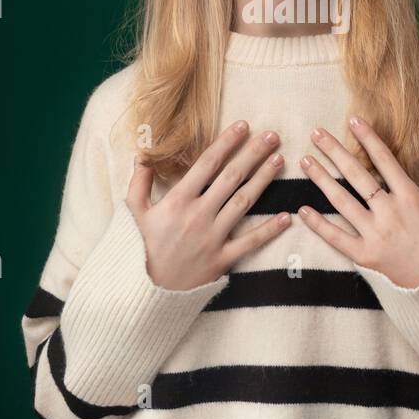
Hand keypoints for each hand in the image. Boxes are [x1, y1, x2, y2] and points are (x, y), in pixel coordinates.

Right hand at [126, 120, 293, 290]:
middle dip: (253, 154)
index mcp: (177, 200)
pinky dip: (270, 230)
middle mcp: (198, 215)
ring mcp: (212, 237)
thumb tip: (143, 153)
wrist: (141, 293)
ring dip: (264, 179)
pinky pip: (250, 243)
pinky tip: (286, 216)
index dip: (227, 142)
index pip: (207, 164)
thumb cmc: (136, 249)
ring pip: (244, 202)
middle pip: (231, 177)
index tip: (243, 125)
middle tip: (272, 136)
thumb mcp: (131, 212)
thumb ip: (139, 181)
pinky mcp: (222, 259)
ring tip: (280, 161)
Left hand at [297, 115, 418, 288]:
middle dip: (335, 152)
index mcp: (410, 197)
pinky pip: (336, 237)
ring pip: (342, 200)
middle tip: (316, 134)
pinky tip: (302, 209)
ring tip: (305, 161)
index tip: (353, 120)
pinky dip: (318, 224)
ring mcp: (375, 233)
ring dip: (321, 179)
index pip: (385, 160)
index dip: (369, 139)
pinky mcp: (364, 255)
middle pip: (357, 174)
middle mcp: (390, 211)